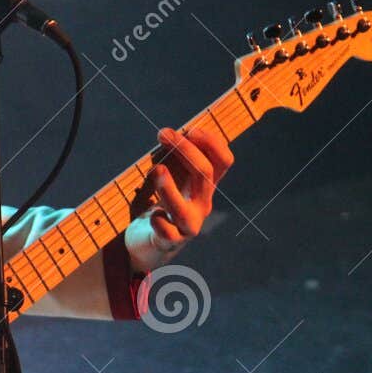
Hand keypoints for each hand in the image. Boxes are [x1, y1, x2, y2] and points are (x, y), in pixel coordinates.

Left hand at [132, 125, 233, 268]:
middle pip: (203, 175)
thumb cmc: (160, 204)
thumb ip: (172, 161)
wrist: (149, 243)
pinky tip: (152, 214)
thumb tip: (170, 133)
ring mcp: (187, 225)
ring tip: (157, 170)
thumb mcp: (169, 179)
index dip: (212, 143)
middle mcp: (201, 203)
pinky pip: (166, 232)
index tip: (191, 129)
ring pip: (184, 209)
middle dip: (185, 150)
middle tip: (163, 133)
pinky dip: (158, 221)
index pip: (222, 161)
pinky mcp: (169, 241)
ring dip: (169, 188)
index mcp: (204, 185)